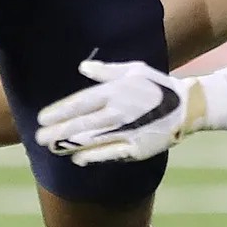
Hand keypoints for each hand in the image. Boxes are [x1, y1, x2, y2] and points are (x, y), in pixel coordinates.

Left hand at [37, 59, 200, 165]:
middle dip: (57, 131)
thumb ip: (107, 71)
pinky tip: (78, 158)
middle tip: (39, 137)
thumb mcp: (135, 70)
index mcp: (116, 92)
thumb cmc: (158, 86)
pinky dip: (92, 156)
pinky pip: (110, 154)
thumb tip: (82, 67)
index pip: (80, 103)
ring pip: (91, 140)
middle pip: (81, 124)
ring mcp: (127, 132)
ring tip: (52, 147)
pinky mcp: (136, 148)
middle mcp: (118, 112)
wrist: (188, 108)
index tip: (42, 118)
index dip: (59, 112)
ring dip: (69, 145)